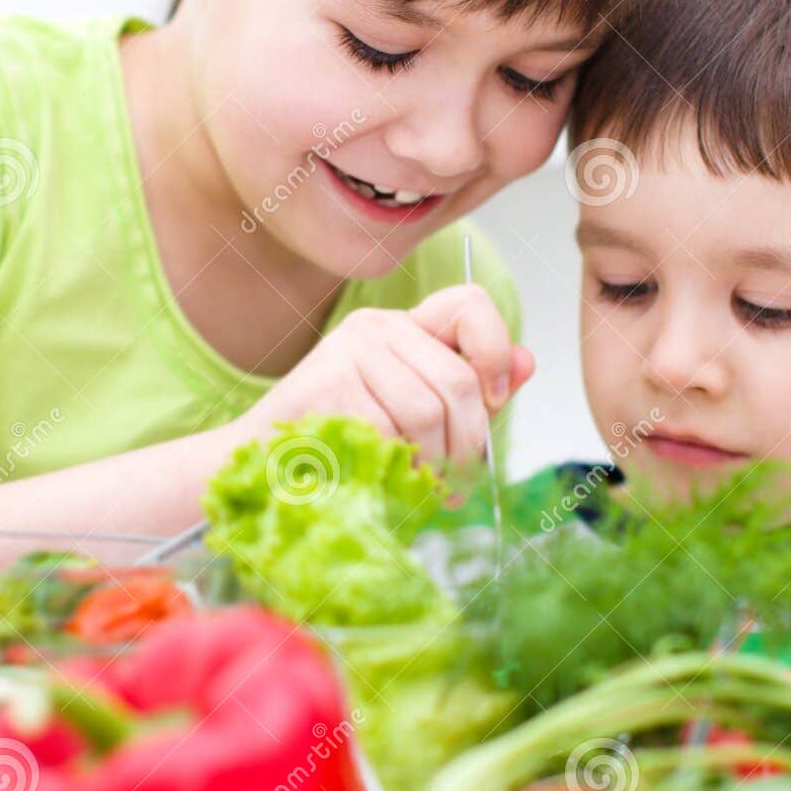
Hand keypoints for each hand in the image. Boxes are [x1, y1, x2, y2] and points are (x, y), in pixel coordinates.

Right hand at [235, 284, 535, 462]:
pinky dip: (396, 469)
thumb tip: (527, 364)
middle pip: (459, 380)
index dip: (495, 349)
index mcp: (401, 327)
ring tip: (419, 486)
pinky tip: (380, 480)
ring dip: (434, 464)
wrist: (262, 468)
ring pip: (430, 412)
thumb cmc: (339, 444)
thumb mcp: (413, 413)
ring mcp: (349, 351)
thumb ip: (469, 390)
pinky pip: (392, 433)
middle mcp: (376, 327)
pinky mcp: (329, 385)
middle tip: (459, 482)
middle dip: (469, 443)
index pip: (470, 303)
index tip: (490, 398)